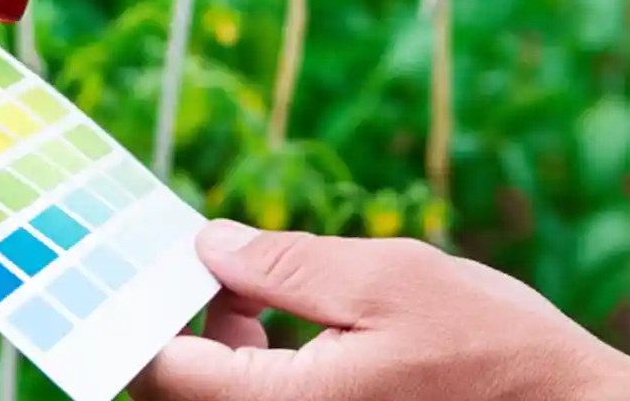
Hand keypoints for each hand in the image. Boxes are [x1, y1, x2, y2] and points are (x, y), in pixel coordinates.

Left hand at [131, 220, 629, 400]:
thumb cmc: (489, 349)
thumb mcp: (385, 280)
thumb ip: (286, 265)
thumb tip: (212, 244)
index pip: (164, 373)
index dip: (139, 313)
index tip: (140, 262)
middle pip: (179, 388)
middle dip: (179, 320)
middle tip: (204, 262)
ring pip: (215, 392)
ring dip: (213, 336)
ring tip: (253, 285)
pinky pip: (256, 396)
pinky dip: (249, 356)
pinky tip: (282, 317)